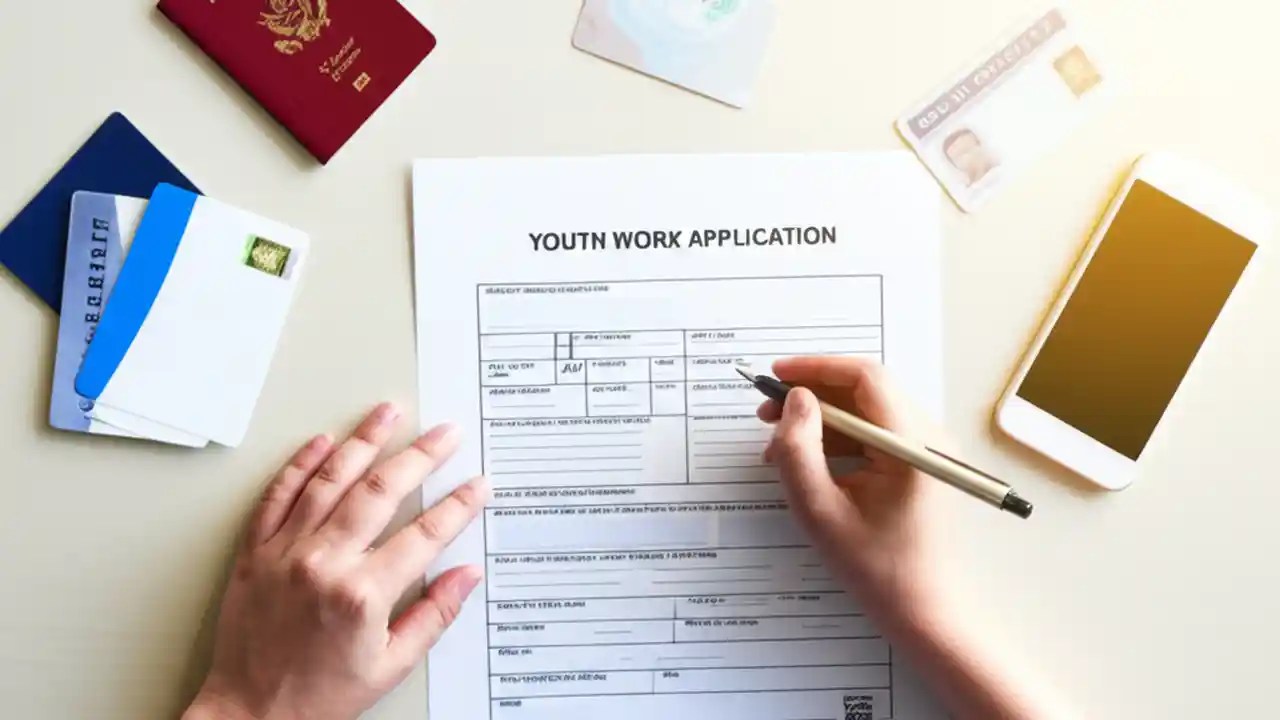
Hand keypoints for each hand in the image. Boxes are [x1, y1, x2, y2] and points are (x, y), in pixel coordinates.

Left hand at [184, 403, 489, 719]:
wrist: (249, 714)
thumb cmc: (318, 697)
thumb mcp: (390, 666)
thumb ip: (433, 616)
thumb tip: (466, 576)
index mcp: (363, 594)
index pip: (425, 534)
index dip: (458, 504)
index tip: (477, 485)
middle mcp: (324, 564)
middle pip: (382, 491)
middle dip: (421, 456)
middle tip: (445, 434)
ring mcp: (285, 553)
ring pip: (330, 480)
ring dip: (364, 441)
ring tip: (387, 413)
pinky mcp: (254, 552)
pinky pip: (278, 495)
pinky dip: (300, 464)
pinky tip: (321, 442)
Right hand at [759, 357, 943, 627]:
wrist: (926, 612)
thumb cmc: (878, 570)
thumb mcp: (822, 512)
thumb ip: (799, 451)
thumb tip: (795, 402)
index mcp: (913, 445)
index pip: (866, 377)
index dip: (816, 368)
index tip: (775, 375)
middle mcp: (928, 437)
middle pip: (865, 390)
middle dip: (811, 394)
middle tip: (766, 412)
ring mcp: (927, 450)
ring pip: (866, 411)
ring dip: (820, 418)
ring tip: (778, 443)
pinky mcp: (919, 464)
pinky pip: (873, 434)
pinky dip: (837, 439)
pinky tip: (806, 459)